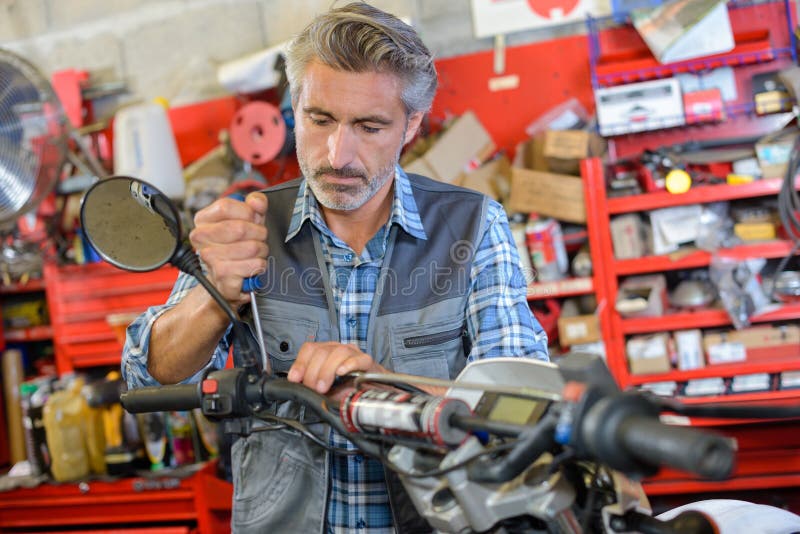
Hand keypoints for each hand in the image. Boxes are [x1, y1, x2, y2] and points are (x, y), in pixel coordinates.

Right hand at [189, 192, 267, 306]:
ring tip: (256, 252)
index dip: (246, 212)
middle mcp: (201, 237)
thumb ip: (254, 203)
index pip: (225, 206)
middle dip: (259, 233)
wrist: (227, 276)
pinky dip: (260, 265)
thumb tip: (256, 202)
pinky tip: (252, 264)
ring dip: (261, 250)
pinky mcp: (222, 275)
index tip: (253, 218)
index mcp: (203, 219)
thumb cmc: (236, 244)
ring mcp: (209, 257)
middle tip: (259, 237)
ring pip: (251, 247)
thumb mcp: (247, 218)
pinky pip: (254, 265)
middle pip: (240, 228)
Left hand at [287, 341, 385, 393]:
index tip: (295, 379)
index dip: (300, 363)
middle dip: (312, 372)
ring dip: (327, 371)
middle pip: (322, 351)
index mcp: (326, 353)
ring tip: (323, 387)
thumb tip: (299, 390)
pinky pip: (358, 359)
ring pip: (338, 352)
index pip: (310, 349)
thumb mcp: (327, 390)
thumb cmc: (349, 390)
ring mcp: (354, 354)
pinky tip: (341, 373)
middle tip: (312, 389)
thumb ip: (313, 387)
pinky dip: (348, 365)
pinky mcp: (368, 362)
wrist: (374, 393)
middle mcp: (339, 349)